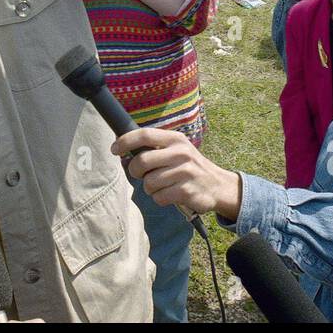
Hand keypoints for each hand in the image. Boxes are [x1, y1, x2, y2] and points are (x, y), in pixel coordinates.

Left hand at [112, 127, 242, 219]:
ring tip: (162, 185)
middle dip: (135, 171)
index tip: (114, 149)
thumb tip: (122, 148)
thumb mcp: (176, 149)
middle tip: (140, 175)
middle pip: (142, 161)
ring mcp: (184, 172)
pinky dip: (159, 198)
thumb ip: (154, 147)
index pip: (144, 134)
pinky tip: (170, 194)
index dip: (125, 141)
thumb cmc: (188, 166)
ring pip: (149, 183)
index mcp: (175, 139)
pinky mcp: (186, 191)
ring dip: (150, 188)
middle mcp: (180, 153)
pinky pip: (159, 197)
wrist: (217, 185)